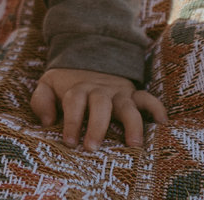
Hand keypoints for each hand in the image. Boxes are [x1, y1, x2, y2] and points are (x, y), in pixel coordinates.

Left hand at [30, 67, 167, 149]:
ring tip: (134, 144)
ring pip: (127, 105)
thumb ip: (41, 100)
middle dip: (97, 126)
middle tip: (92, 148)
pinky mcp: (132, 94)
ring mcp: (118, 92)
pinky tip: (162, 123)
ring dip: (131, 123)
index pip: (74, 103)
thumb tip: (48, 120)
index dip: (72, 122)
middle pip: (100, 104)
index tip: (70, 142)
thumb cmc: (65, 83)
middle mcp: (100, 90)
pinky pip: (147, 98)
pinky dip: (156, 108)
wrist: (87, 56)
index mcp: (78, 89)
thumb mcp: (47, 85)